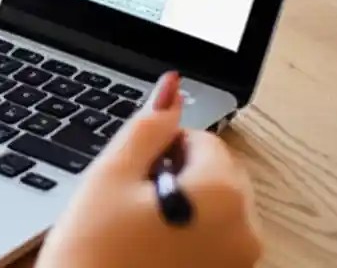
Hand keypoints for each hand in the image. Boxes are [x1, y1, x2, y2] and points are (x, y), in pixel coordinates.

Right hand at [38, 72, 262, 267]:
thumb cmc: (90, 252)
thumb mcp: (110, 176)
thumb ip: (147, 127)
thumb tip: (171, 87)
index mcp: (222, 194)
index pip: (201, 140)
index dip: (158, 150)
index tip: (128, 175)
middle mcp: (245, 231)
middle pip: (217, 174)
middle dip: (177, 176)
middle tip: (128, 203)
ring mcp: (239, 263)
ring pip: (215, 208)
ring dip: (183, 206)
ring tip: (135, 229)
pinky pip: (214, 243)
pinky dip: (187, 238)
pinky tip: (146, 251)